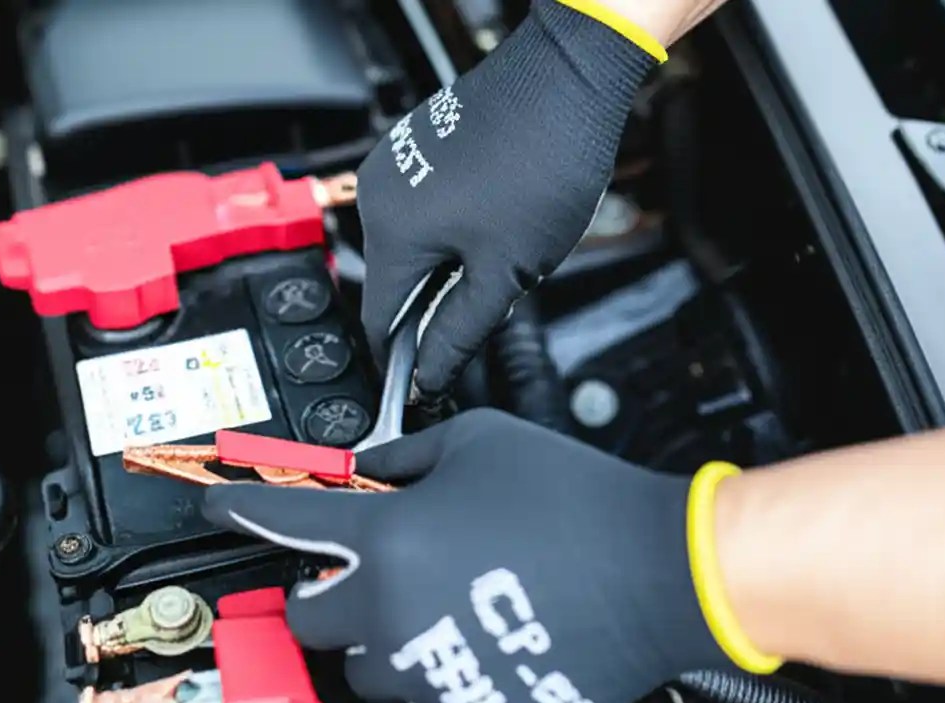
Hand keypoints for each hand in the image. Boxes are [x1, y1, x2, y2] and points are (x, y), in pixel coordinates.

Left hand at [202, 409, 732, 702]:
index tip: (217, 506)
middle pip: (311, 613)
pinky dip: (433, 674)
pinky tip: (478, 639)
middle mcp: (392, 608)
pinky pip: (419, 701)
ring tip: (446, 603)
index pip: (285, 518)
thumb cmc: (577, 502)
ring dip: (385, 635)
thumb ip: (407, 451)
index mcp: (389, 535)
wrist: (661, 572)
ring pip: (364, 664)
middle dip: (329, 588)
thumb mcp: (481, 441)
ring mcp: (427, 671)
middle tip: (374, 568)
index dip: (240, 508)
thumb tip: (371, 463)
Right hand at [356, 0, 659, 394]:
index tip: (429, 382)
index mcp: (393, 233)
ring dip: (448, 266)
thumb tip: (428, 376)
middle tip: (496, 296)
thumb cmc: (542, 164)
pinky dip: (450, 229)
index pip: (378, 322)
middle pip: (394, 283)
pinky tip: (495, 216)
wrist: (566, 79)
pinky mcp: (413, 147)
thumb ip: (461, 332)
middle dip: (437, 305)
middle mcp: (378, 197)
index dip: (404, 360)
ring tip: (504, 246)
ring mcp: (393, 166)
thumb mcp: (508, 271)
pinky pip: (419, 210)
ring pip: (410, 247)